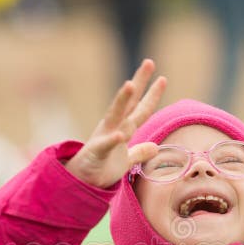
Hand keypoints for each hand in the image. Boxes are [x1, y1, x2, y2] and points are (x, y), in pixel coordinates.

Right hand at [65, 59, 166, 188]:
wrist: (82, 182)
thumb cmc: (102, 168)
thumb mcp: (126, 161)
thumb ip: (140, 152)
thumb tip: (155, 147)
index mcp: (122, 128)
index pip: (140, 108)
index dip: (151, 95)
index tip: (162, 78)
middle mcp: (113, 127)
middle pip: (129, 102)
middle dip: (139, 83)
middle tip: (149, 62)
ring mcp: (104, 137)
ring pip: (115, 116)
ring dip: (122, 100)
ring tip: (130, 84)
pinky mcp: (96, 153)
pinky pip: (105, 145)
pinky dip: (111, 140)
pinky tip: (119, 135)